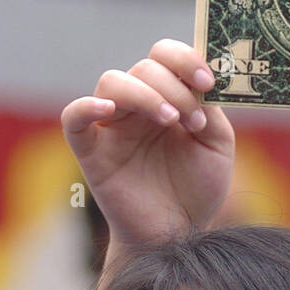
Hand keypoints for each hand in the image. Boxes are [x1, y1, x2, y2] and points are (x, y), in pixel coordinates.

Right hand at [61, 38, 234, 246]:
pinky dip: (84, 107)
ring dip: (145, 94)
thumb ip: (212, 112)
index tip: (207, 82)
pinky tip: (107, 109)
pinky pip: (73, 118)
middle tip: (192, 119)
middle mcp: (137, 107)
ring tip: (171, 120)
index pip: (165, 56)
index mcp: (167, 98)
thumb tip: (202, 85)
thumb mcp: (217, 147)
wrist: (179, 233)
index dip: (185, 59)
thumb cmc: (196, 190)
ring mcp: (112, 127)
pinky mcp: (91, 152)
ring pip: (113, 82)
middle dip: (173, 87)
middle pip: (143, 68)